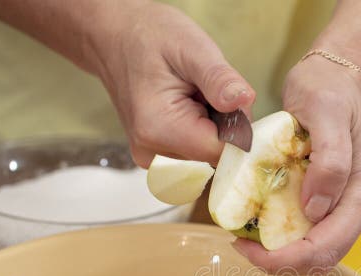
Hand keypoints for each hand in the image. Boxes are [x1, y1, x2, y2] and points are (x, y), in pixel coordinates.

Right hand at [90, 2, 254, 166]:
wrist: (115, 36)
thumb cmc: (149, 36)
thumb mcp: (191, 48)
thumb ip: (219, 79)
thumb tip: (245, 101)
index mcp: (160, 129)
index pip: (222, 151)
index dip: (238, 126)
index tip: (229, 98)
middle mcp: (153, 151)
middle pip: (216, 154)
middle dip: (225, 123)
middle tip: (206, 89)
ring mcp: (153, 156)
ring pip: (209, 152)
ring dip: (213, 125)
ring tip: (193, 94)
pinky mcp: (158, 153)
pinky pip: (196, 149)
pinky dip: (202, 128)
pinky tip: (188, 105)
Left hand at [233, 54, 360, 273]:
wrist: (341, 79)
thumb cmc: (329, 89)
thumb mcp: (325, 112)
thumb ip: (330, 162)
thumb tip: (316, 210)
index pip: (325, 248)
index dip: (283, 259)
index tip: (242, 245)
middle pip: (321, 258)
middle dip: (278, 259)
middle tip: (238, 242)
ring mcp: (357, 212)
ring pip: (317, 252)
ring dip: (280, 250)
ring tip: (247, 231)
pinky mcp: (343, 208)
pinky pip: (314, 235)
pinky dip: (286, 235)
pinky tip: (262, 218)